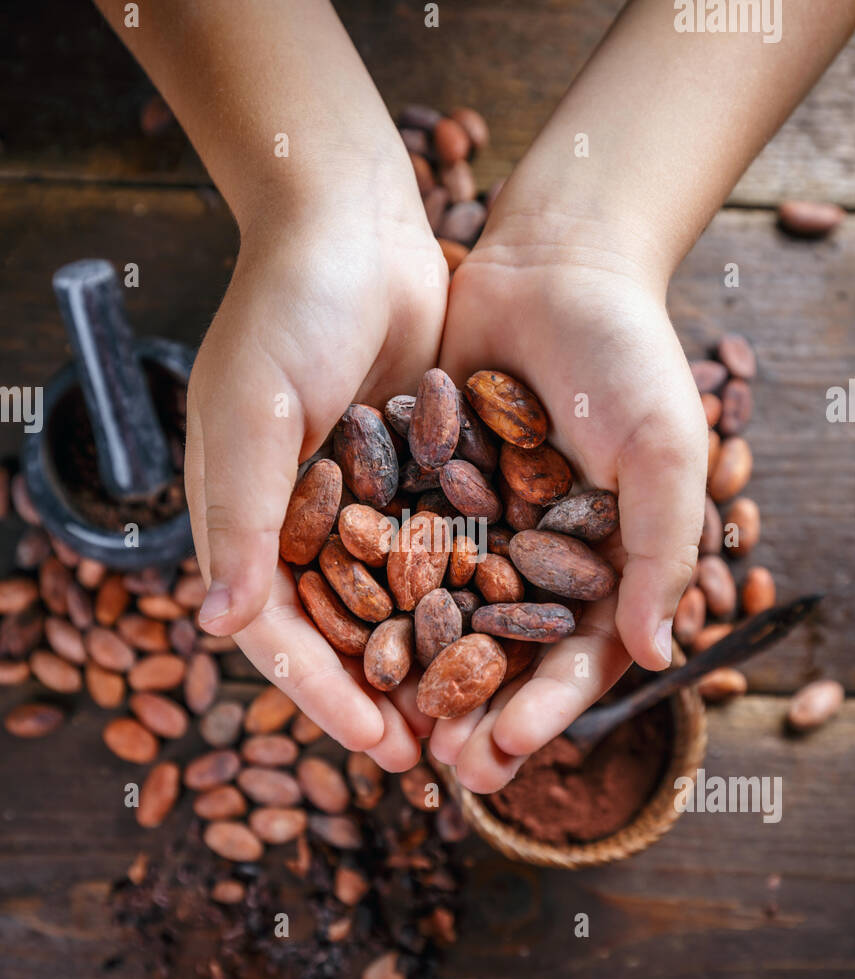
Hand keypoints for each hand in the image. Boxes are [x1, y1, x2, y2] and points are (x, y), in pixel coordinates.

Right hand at [185, 159, 447, 768]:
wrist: (353, 222)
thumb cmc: (288, 307)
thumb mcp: (255, 408)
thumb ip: (244, 516)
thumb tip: (221, 628)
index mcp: (247, 522)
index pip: (281, 635)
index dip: (326, 696)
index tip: (380, 746)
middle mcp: (303, 523)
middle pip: (342, 635)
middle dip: (385, 698)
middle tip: (438, 756)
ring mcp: (362, 501)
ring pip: (396, 605)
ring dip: (431, 660)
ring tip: (479, 715)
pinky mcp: (414, 473)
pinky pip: (438, 549)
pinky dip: (464, 594)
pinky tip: (508, 632)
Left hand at [429, 202, 706, 791]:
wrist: (554, 261)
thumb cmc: (628, 354)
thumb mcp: (665, 449)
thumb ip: (664, 550)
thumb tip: (659, 655)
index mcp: (607, 562)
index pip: (578, 656)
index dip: (547, 707)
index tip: (509, 750)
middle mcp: (537, 556)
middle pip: (505, 655)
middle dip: (476, 712)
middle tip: (445, 765)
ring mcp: (478, 527)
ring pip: (444, 620)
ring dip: (421, 677)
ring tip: (391, 729)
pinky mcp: (422, 490)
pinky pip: (396, 556)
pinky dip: (377, 599)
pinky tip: (349, 641)